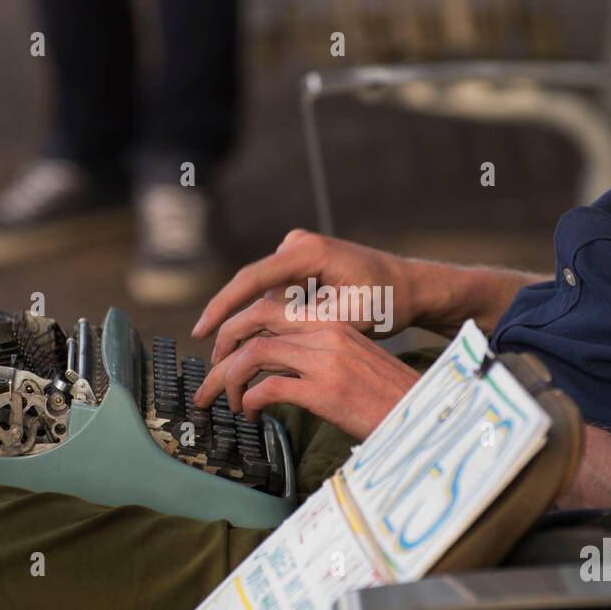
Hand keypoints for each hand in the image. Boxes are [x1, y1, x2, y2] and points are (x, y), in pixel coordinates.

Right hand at [192, 229, 426, 347]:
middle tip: (214, 363)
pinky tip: (270, 347)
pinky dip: (269, 320)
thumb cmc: (386, 301)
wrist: (408, 287)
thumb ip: (304, 326)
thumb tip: (264, 345)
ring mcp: (297, 253)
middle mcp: (297, 246)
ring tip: (240, 363)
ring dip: (253, 327)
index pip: (251, 279)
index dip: (222, 308)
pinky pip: (275, 295)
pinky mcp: (299, 265)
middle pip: (251, 289)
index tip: (201, 331)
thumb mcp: (347, 318)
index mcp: (308, 252)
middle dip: (234, 326)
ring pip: (263, 297)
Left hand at [192, 323, 420, 440]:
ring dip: (228, 381)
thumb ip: (317, 354)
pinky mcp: (327, 392)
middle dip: (221, 354)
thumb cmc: (389, 397)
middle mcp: (328, 334)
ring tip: (222, 403)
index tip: (222, 357)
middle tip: (206, 384)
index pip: (269, 311)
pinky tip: (251, 416)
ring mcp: (327, 362)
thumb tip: (276, 369)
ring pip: (254, 355)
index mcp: (333, 323)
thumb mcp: (353, 363)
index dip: (237, 332)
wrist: (427, 417)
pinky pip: (269, 389)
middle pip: (254, 326)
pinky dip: (249, 402)